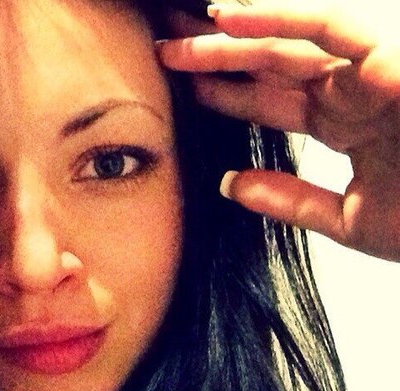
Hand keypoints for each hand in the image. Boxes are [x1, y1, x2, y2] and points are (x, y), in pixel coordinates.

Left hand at [157, 1, 399, 260]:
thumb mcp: (347, 219)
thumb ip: (289, 200)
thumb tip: (231, 186)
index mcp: (343, 124)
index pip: (270, 104)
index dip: (224, 95)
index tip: (182, 94)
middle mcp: (352, 90)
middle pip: (268, 67)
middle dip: (215, 61)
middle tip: (164, 55)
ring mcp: (370, 69)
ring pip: (285, 43)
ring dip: (229, 38)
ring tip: (175, 39)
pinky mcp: (390, 52)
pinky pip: (324, 23)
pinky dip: (275, 17)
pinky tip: (225, 17)